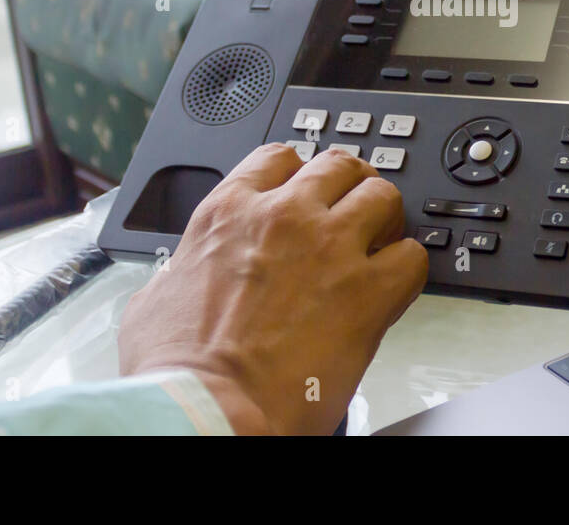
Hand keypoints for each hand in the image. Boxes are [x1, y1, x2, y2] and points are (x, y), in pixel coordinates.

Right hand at [118, 144, 428, 434]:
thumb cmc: (179, 369)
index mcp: (228, 214)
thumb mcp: (156, 299)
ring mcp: (329, 247)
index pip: (277, 158)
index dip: (299, 173)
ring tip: (380, 245)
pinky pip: (412, 256)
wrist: (209, 411)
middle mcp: (283, 217)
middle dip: (350, 187)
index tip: (306, 192)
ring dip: (384, 219)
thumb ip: (184, 270)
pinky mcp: (367, 290)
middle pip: (339, 165)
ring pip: (381, 196)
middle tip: (353, 213)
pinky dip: (408, 269)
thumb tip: (181, 278)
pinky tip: (393, 288)